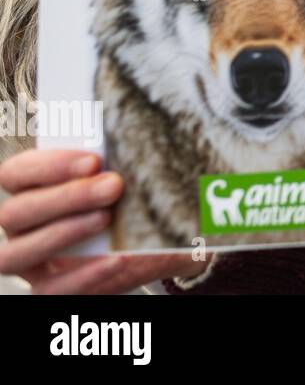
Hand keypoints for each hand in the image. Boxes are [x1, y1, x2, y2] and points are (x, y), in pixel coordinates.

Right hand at [0, 149, 209, 293]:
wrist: (155, 244)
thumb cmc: (130, 202)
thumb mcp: (128, 179)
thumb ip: (121, 164)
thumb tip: (135, 147)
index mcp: (31, 190)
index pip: (16, 173)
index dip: (49, 165)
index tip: (94, 160)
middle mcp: (22, 227)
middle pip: (16, 212)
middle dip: (67, 196)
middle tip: (113, 185)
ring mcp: (30, 262)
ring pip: (18, 253)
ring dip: (63, 232)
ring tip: (107, 218)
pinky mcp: (50, 289)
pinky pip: (54, 289)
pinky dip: (86, 273)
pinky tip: (118, 257)